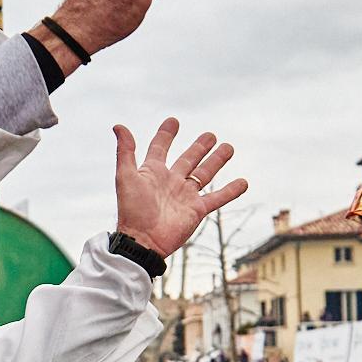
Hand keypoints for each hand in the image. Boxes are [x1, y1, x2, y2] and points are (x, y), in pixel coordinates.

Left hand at [114, 118, 246, 257]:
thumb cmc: (132, 209)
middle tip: (210, 135)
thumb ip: (125, 151)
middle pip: (188, 159)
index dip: (166, 135)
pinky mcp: (197, 210)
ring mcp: (185, 195)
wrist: (143, 240)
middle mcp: (170, 182)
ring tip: (228, 147)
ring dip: (217, 161)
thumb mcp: (126, 176)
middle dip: (199, 147)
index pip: (160, 148)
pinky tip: (243, 182)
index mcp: (152, 172)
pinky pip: (217, 198)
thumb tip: (118, 126)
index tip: (173, 121)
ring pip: (205, 174)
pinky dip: (231, 191)